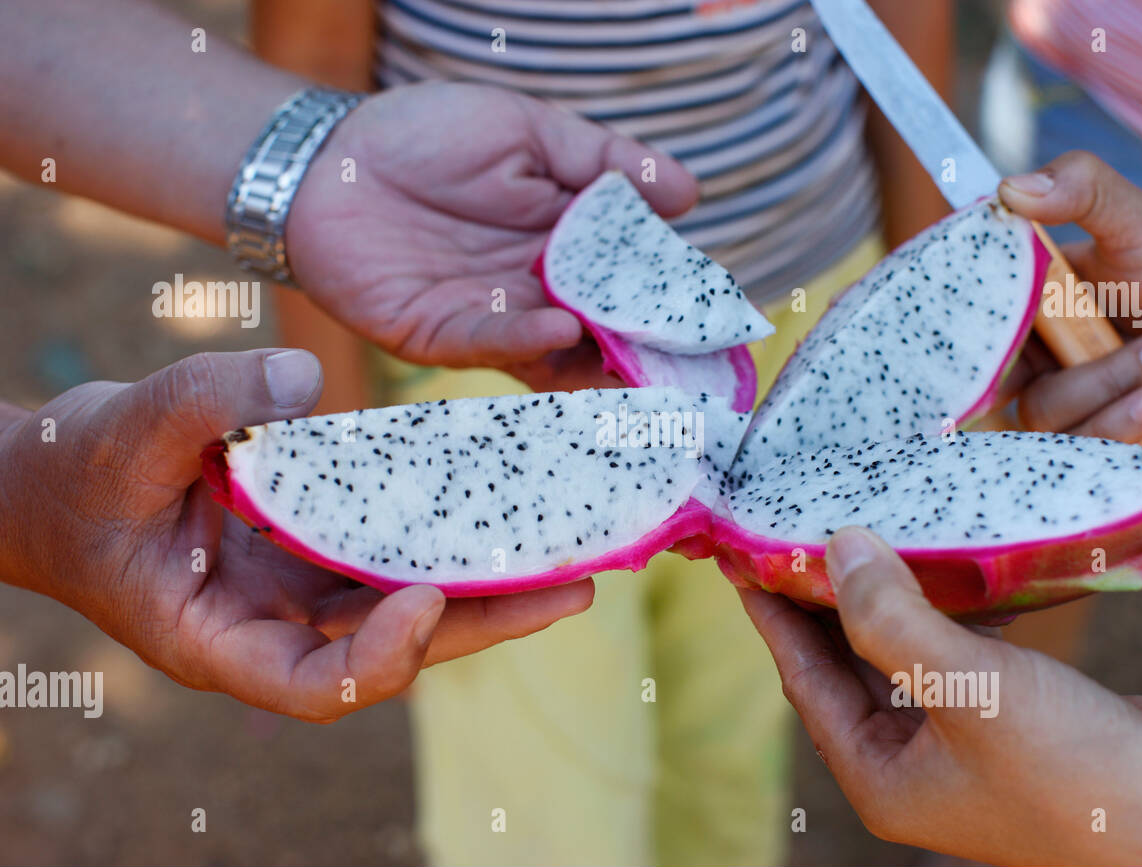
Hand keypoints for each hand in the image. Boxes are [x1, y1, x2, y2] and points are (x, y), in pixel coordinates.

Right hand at [0, 349, 593, 721]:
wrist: (63, 477)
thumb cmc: (74, 476)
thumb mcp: (120, 432)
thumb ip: (204, 401)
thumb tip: (306, 383)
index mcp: (218, 638)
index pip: (314, 688)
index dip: (379, 659)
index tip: (425, 598)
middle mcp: (275, 628)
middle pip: (396, 648)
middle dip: (485, 622)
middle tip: (573, 588)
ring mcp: (303, 590)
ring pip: (409, 599)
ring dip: (488, 581)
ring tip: (573, 552)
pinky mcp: (320, 547)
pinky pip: (395, 548)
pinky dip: (446, 531)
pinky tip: (506, 502)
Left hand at [286, 82, 696, 389]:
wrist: (326, 160)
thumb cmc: (425, 135)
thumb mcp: (527, 130)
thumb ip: (603, 161)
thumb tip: (688, 192)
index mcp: (567, 242)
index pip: (634, 275)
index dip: (674, 294)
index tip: (719, 313)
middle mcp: (541, 289)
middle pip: (609, 326)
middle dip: (652, 347)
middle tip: (699, 365)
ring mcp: (496, 317)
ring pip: (562, 352)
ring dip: (604, 361)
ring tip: (644, 364)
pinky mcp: (444, 337)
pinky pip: (495, 342)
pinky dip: (529, 340)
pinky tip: (564, 329)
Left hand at [741, 526, 1141, 864]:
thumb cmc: (1072, 772)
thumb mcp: (966, 689)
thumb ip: (891, 621)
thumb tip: (838, 549)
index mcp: (879, 776)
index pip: (803, 679)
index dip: (772, 614)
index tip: (744, 554)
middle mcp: (911, 762)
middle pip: (843, 665)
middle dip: (822, 600)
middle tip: (797, 529)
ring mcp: (961, 740)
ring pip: (900, 655)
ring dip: (884, 598)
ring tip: (860, 531)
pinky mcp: (1009, 714)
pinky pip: (954, 652)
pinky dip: (942, 610)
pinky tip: (941, 565)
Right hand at [997, 151, 1141, 469]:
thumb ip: (1083, 191)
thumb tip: (1009, 187)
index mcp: (1039, 303)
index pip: (979, 318)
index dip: (977, 322)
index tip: (996, 314)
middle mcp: (1044, 358)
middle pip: (1000, 374)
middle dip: (1053, 352)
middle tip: (1094, 333)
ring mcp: (1069, 405)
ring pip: (1043, 413)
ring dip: (1110, 381)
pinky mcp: (1097, 448)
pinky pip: (1081, 449)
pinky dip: (1125, 418)